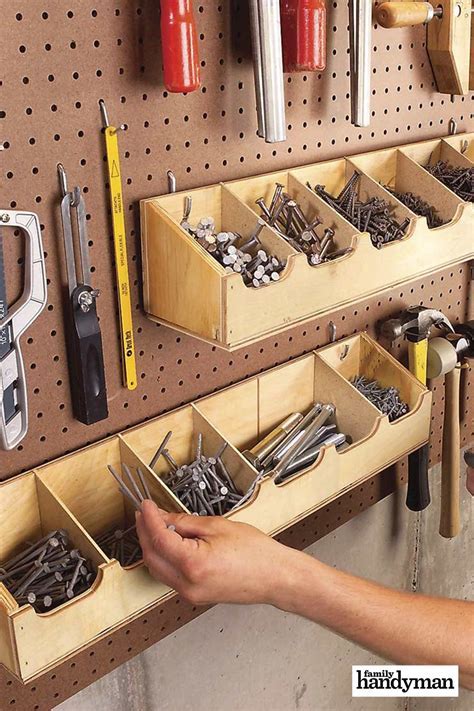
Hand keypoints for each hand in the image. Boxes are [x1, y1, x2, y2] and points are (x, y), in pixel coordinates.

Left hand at [136, 500, 295, 605]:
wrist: (275, 577)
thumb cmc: (256, 554)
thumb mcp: (218, 526)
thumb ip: (186, 522)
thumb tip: (165, 517)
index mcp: (193, 564)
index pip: (159, 538)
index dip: (149, 518)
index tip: (146, 506)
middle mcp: (187, 584)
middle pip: (152, 556)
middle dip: (144, 532)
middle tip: (145, 513)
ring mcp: (190, 593)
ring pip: (157, 568)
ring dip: (151, 546)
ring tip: (154, 524)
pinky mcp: (194, 596)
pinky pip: (169, 576)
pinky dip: (163, 557)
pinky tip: (167, 542)